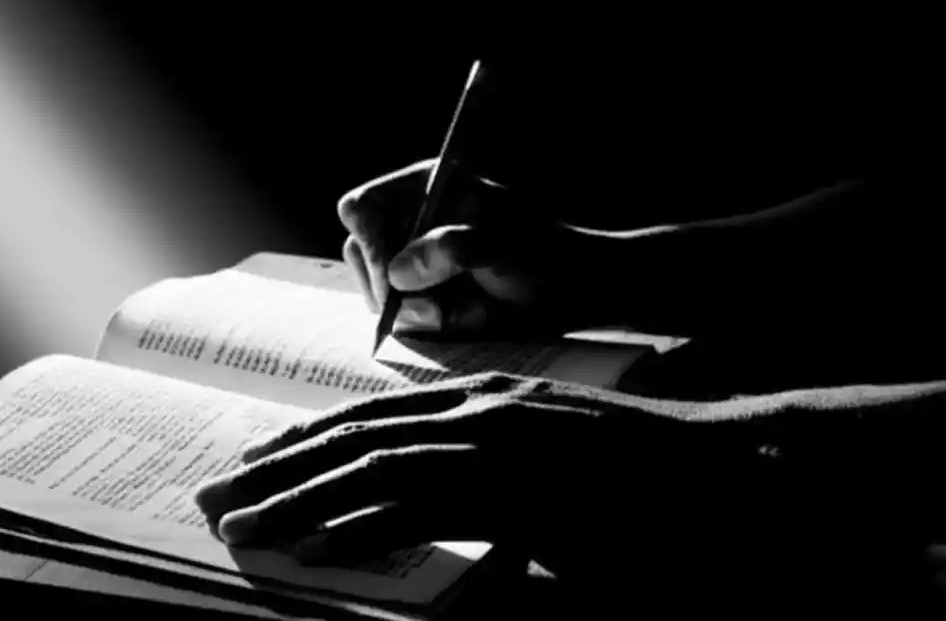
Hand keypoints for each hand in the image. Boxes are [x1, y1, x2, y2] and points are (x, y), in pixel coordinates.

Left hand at [193, 373, 702, 563]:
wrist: (727, 473)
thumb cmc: (647, 473)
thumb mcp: (556, 456)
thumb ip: (497, 473)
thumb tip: (452, 498)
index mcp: (487, 395)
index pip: (375, 410)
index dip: (309, 436)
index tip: (259, 460)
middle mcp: (481, 407)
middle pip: (356, 433)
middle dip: (279, 468)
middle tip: (218, 496)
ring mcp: (498, 442)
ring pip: (371, 467)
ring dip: (299, 500)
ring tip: (240, 527)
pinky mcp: (518, 488)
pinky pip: (417, 508)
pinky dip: (356, 528)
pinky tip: (312, 550)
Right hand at [338, 159, 672, 336]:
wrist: (573, 291)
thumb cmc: (543, 256)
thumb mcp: (505, 248)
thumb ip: (453, 250)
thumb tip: (398, 271)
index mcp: (424, 188)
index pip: (362, 207)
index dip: (370, 244)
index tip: (394, 281)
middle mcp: (410, 220)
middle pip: (358, 251)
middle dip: (388, 286)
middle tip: (432, 307)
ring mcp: (411, 260)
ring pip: (375, 291)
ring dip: (410, 310)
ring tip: (456, 310)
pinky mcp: (419, 296)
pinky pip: (397, 318)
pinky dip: (423, 325)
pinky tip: (458, 318)